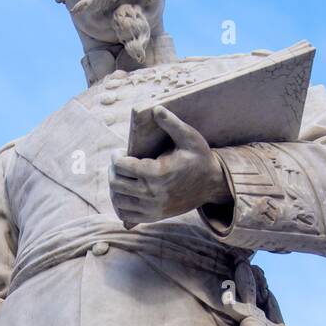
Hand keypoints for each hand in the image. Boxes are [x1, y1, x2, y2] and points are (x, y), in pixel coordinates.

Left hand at [109, 106, 230, 227]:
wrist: (212, 184)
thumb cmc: (199, 158)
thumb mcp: (189, 137)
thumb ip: (172, 123)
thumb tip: (155, 109)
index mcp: (157, 173)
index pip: (120, 166)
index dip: (115, 156)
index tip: (120, 151)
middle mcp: (152, 194)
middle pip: (115, 183)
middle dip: (112, 170)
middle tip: (118, 162)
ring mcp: (152, 208)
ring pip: (117, 200)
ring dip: (115, 187)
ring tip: (121, 176)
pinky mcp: (154, 216)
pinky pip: (126, 216)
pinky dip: (120, 205)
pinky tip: (125, 192)